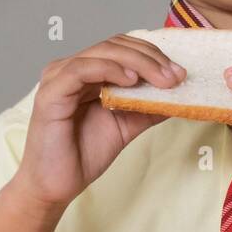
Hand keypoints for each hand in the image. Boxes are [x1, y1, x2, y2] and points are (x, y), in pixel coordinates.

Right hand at [10, 35, 184, 209]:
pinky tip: (131, 80)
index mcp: (88, 72)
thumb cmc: (84, 154)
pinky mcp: (51, 92)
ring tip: (162, 79)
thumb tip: (180, 94)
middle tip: (176, 76)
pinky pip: (82, 69)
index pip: (123, 48)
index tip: (180, 73)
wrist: (57, 186)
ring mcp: (59, 77)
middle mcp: (71, 68)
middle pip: (116, 45)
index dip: (153, 55)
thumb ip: (148, 106)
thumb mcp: (127, 125)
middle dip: (151, 58)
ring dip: (138, 62)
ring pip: (102, 52)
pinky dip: (110, 69)